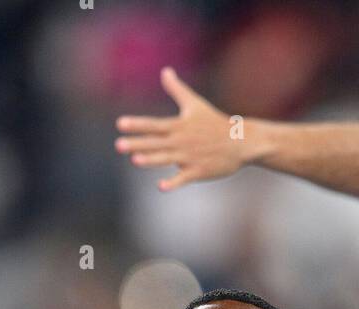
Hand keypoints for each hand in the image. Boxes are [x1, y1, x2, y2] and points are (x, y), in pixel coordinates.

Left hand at [116, 67, 247, 191]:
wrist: (240, 141)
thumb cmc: (215, 122)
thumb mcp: (195, 104)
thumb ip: (177, 89)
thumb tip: (165, 71)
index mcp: (179, 125)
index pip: (153, 124)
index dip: (137, 124)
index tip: (120, 124)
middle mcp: (181, 141)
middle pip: (155, 142)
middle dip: (137, 143)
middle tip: (118, 145)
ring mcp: (190, 157)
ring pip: (166, 159)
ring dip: (151, 160)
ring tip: (134, 161)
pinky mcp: (199, 171)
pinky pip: (184, 178)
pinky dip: (173, 182)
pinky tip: (161, 187)